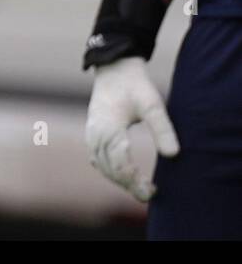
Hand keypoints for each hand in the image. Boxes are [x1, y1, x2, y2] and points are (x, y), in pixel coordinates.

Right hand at [85, 56, 179, 201]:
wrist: (115, 68)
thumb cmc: (135, 86)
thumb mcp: (153, 105)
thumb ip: (163, 130)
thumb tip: (173, 155)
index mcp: (110, 129)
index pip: (120, 165)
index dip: (135, 181)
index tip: (152, 190)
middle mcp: (96, 134)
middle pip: (110, 169)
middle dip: (128, 185)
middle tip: (149, 194)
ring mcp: (92, 133)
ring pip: (102, 166)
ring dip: (118, 179)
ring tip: (139, 187)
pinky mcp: (92, 132)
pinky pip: (97, 158)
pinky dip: (109, 170)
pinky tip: (122, 174)